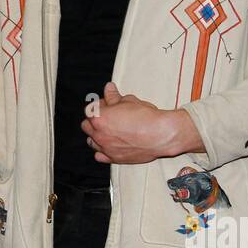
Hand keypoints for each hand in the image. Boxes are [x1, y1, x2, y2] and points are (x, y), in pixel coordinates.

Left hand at [81, 82, 201, 163]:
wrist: (160, 134)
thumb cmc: (145, 117)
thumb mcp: (128, 101)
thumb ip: (114, 96)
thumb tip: (109, 89)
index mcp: (99, 118)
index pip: (90, 109)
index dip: (100, 105)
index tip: (108, 104)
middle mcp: (99, 134)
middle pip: (87, 126)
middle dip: (95, 120)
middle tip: (109, 116)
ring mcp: (105, 148)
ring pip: (92, 142)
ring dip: (97, 135)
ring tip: (110, 131)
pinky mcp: (114, 158)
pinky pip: (100, 156)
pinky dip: (102, 151)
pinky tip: (111, 145)